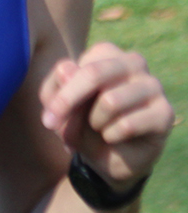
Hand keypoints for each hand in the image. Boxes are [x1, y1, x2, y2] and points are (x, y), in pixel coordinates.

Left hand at [41, 41, 172, 187]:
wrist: (108, 158)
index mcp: (105, 54)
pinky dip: (111, 136)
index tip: (48, 119)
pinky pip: (127, 124)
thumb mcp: (58, 108)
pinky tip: (114, 137)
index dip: (58, 96)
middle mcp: (132, 62)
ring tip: (97, 128)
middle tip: (53, 126)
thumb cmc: (82, 123)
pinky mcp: (164, 112)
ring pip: (110, 101)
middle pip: (93, 74)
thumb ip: (56, 88)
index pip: (73, 67)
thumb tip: (66, 69)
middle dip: (68, 103)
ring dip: (94, 123)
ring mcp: (152, 85)